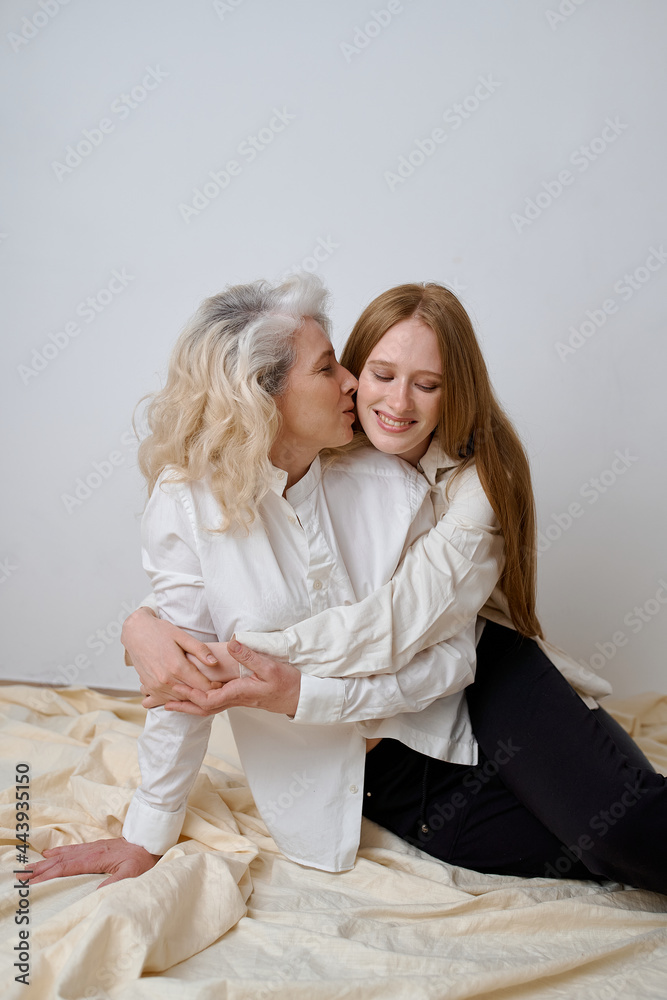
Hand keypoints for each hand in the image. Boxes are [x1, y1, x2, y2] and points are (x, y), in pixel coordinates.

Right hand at [23, 838, 160, 887]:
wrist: (151, 841)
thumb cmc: (143, 859)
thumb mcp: (132, 873)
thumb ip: (114, 882)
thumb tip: (95, 893)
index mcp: (96, 858)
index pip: (67, 868)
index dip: (49, 875)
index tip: (33, 882)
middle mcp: (91, 851)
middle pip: (60, 860)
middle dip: (41, 868)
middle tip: (23, 875)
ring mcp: (93, 848)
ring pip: (64, 854)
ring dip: (47, 861)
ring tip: (31, 866)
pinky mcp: (96, 847)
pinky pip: (72, 850)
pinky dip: (59, 852)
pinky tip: (52, 854)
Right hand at [140, 642, 239, 707]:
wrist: (136, 633)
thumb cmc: (160, 632)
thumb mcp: (182, 636)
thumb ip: (200, 650)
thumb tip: (215, 663)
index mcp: (176, 667)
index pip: (202, 686)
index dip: (215, 687)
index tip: (222, 684)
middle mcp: (165, 680)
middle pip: (192, 696)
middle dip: (205, 694)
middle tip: (216, 689)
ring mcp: (155, 686)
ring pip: (180, 699)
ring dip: (191, 697)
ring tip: (202, 691)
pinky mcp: (149, 687)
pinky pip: (166, 699)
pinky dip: (177, 697)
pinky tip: (184, 690)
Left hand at [164, 640, 300, 717]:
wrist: (299, 696)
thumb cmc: (286, 683)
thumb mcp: (270, 666)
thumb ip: (250, 655)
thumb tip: (232, 643)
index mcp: (239, 693)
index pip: (209, 700)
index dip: (192, 695)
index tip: (177, 689)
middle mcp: (235, 699)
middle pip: (203, 708)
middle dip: (182, 705)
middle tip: (162, 702)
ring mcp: (236, 700)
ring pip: (207, 707)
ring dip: (188, 705)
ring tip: (170, 702)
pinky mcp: (239, 697)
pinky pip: (214, 702)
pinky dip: (199, 701)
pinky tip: (193, 696)